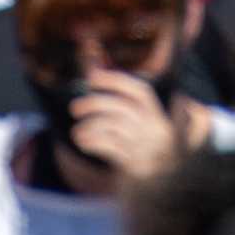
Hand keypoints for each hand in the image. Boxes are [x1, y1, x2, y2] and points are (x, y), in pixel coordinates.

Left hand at [63, 68, 181, 178]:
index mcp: (153, 110)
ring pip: (114, 128)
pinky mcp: (134, 162)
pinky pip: (110, 148)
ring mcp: (142, 144)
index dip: (115, 80)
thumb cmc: (141, 133)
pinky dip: (93, 142)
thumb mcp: (138, 113)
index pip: (138, 91)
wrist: (160, 172)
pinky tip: (82, 140)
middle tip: (74, 107)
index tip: (92, 77)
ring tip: (77, 131)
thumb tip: (93, 63)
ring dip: (90, 127)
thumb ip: (117, 91)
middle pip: (122, 109)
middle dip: (95, 104)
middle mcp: (151, 125)